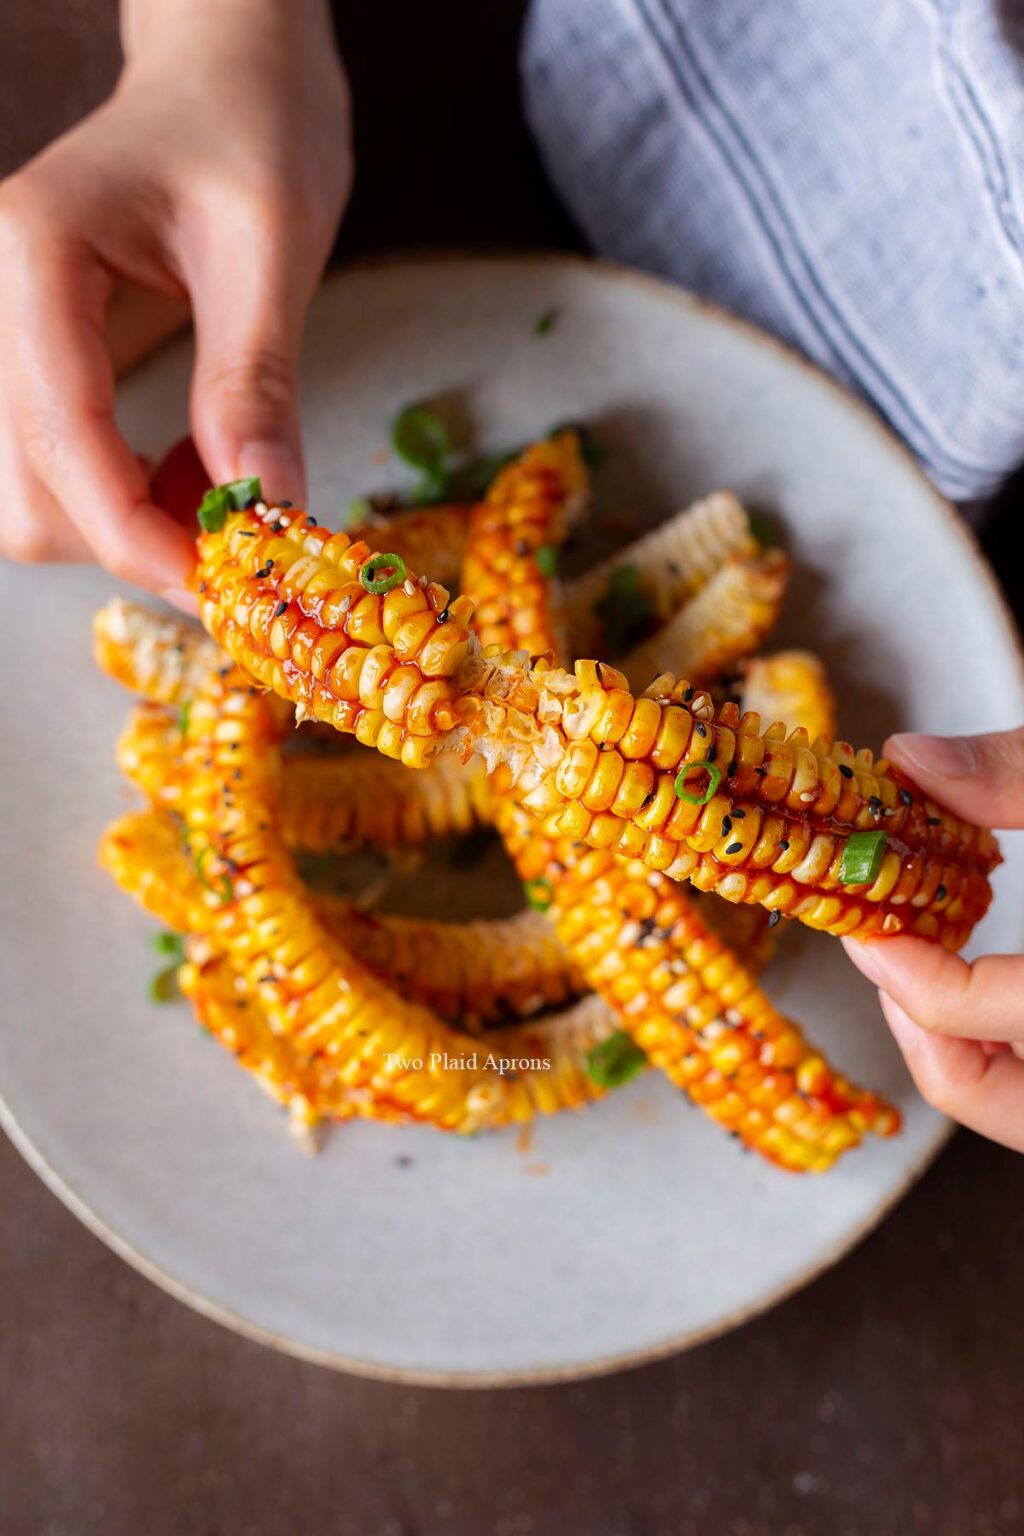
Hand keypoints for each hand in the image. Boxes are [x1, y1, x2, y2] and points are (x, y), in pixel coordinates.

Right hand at [0, 0, 350, 606]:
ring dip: (125, 534)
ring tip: (219, 498)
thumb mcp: (272, 244)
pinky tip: (189, 474)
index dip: (136, 532)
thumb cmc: (252, 127)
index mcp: (33, 253)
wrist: (227, 75)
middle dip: (129, 545)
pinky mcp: (38, 365)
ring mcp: (7, 337)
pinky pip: (57, 474)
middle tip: (236, 557)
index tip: (220, 585)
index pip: (62, 431)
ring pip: (29, 500)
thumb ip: (256, 378)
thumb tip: (265, 508)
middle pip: (25, 492)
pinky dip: (124, 505)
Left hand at [842, 726, 1023, 1151]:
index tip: (867, 927)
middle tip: (888, 958)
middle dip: (930, 1037)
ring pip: (1019, 1111)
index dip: (920, 976)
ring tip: (931, 969)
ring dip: (962, 1052)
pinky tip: (984, 988)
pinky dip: (1000, 1051)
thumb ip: (1022, 771)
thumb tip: (907, 761)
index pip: (1007, 1011)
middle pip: (1003, 1104)